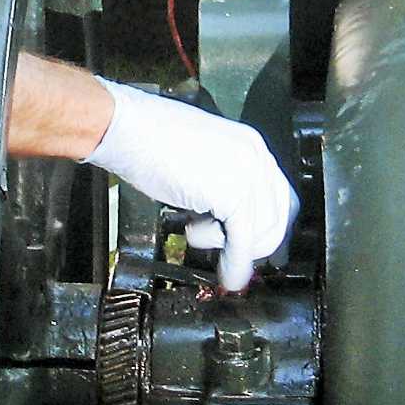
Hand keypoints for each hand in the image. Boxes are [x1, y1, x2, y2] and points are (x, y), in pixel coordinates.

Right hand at [82, 81, 297, 290]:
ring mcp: (246, 174)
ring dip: (231, 246)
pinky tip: (228, 276)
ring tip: (197, 234)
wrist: (126, 128)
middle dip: (255, 244)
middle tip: (231, 257)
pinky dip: (236, 264)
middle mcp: (255, 156)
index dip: (268, 225)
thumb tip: (221, 214)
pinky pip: (243, 240)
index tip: (255, 245)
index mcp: (249, 144)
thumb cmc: (148, 139)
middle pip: (277, 216)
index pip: (278, 195)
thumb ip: (219, 181)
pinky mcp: (230, 193)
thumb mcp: (198, 157)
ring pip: (262, 231)